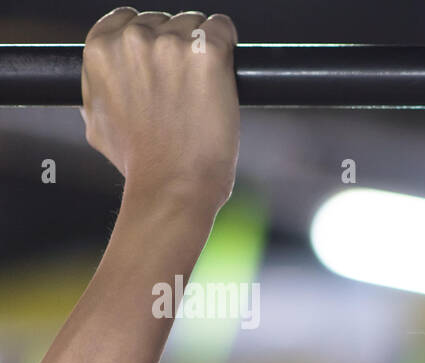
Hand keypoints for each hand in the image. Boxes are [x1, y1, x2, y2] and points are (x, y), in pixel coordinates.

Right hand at [80, 7, 239, 210]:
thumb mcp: (97, 121)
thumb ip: (98, 87)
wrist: (172, 185)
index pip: (128, 18)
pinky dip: (229, 43)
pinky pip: (224, 27)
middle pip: (166, 21)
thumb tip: (104, 76)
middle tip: (187, 87)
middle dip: (178, 46)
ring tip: (204, 88)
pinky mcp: (209, 52)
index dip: (149, 40)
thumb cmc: (138, 162)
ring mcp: (172, 44)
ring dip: (203, 47)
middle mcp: (133, 38)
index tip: (163, 66)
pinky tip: (226, 70)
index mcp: (100, 49)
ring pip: (196, 23)